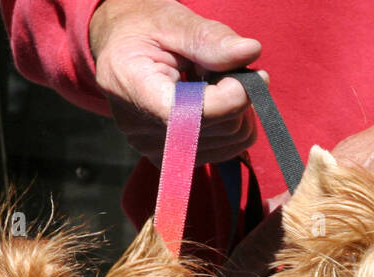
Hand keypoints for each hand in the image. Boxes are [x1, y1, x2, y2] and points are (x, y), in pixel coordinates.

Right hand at [88, 0, 262, 163]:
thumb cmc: (143, 28)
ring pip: (230, 143)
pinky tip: (211, 101)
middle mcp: (138, 127)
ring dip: (237, 110)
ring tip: (214, 83)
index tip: (255, 73)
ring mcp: (153, 149)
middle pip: (218, 129)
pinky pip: (224, 151)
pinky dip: (231, 124)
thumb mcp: (173, 20)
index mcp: (131, 84)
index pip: (191, 114)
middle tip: (227, 68)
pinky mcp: (170, 160)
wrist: (119, 48)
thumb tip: (250, 51)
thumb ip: (210, 38)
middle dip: (238, 96)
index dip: (232, 97)